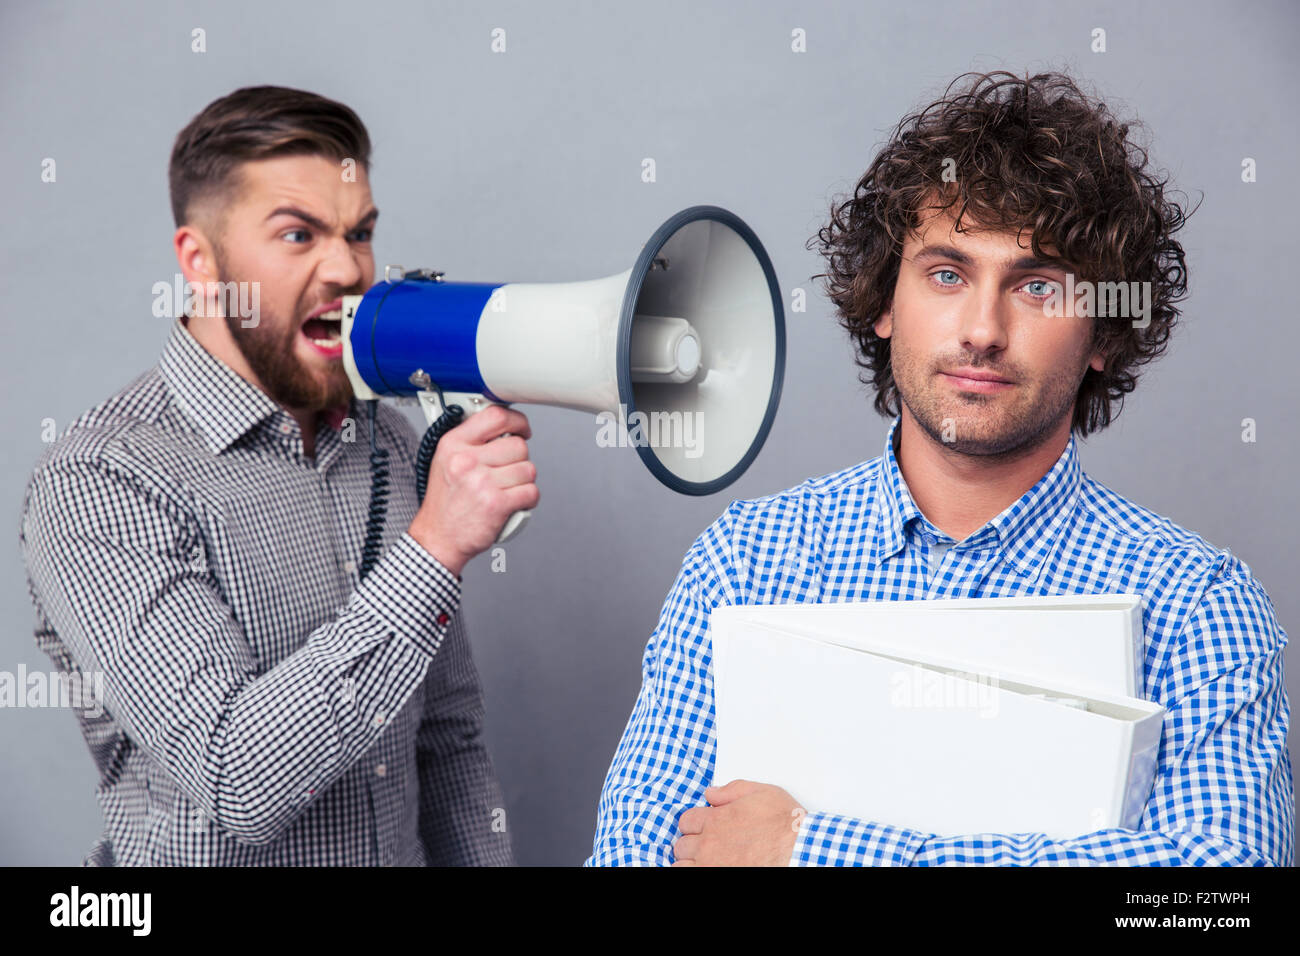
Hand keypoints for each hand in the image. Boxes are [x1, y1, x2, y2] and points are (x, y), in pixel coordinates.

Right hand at [407, 405, 538, 575]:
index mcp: (453, 444)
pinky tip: (513, 502)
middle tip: (506, 471)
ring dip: (523, 481)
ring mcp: (481, 482)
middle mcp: (466, 461)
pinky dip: (527, 499)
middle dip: (518, 459)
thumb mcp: (446, 459)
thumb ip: (471, 439)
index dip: (517, 420)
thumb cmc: (446, 501)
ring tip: (506, 489)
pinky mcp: (496, 504)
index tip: (522, 429)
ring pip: (528, 469)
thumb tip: (503, 423)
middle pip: (518, 445)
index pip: (495, 415)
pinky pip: (531, 492)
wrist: (438, 537)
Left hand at [672, 780, 802, 865]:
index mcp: (716, 819)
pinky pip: (691, 876)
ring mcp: (712, 865)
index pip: (686, 821)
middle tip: (709, 846)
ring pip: (682, 864)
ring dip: (691, 862)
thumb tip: (711, 792)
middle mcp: (709, 843)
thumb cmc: (786, 824)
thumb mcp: (762, 793)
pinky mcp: (719, 877)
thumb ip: (732, 790)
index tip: (705, 827)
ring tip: (707, 861)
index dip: (696, 824)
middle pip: (682, 845)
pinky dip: (695, 872)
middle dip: (693, 844)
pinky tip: (708, 868)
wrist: (800, 850)